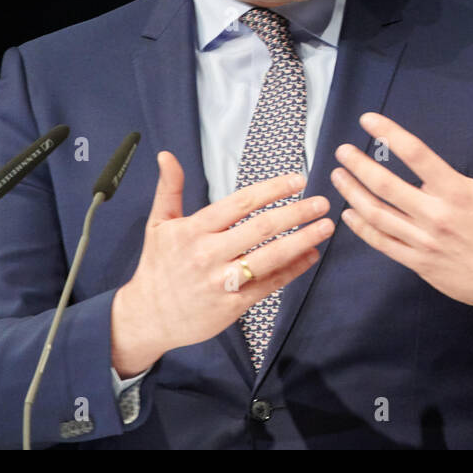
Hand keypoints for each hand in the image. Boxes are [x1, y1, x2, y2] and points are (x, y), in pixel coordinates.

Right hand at [110, 150, 332, 376]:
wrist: (147, 317)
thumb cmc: (157, 266)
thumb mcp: (159, 224)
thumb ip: (169, 189)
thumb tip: (167, 156)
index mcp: (193, 230)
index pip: (240, 203)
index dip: (272, 190)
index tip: (298, 180)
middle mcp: (208, 254)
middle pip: (261, 228)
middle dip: (296, 213)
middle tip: (322, 203)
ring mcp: (221, 282)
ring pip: (270, 257)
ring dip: (302, 240)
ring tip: (326, 227)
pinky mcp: (232, 306)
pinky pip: (269, 285)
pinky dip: (293, 270)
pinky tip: (311, 255)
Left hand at [330, 107, 472, 333]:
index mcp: (456, 191)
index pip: (416, 155)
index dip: (390, 134)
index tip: (368, 120)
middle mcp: (435, 215)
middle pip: (386, 185)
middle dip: (359, 165)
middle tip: (341, 150)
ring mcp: (423, 241)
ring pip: (378, 214)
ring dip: (353, 193)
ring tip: (337, 175)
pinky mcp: (417, 262)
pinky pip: (382, 243)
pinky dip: (362, 228)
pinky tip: (348, 213)